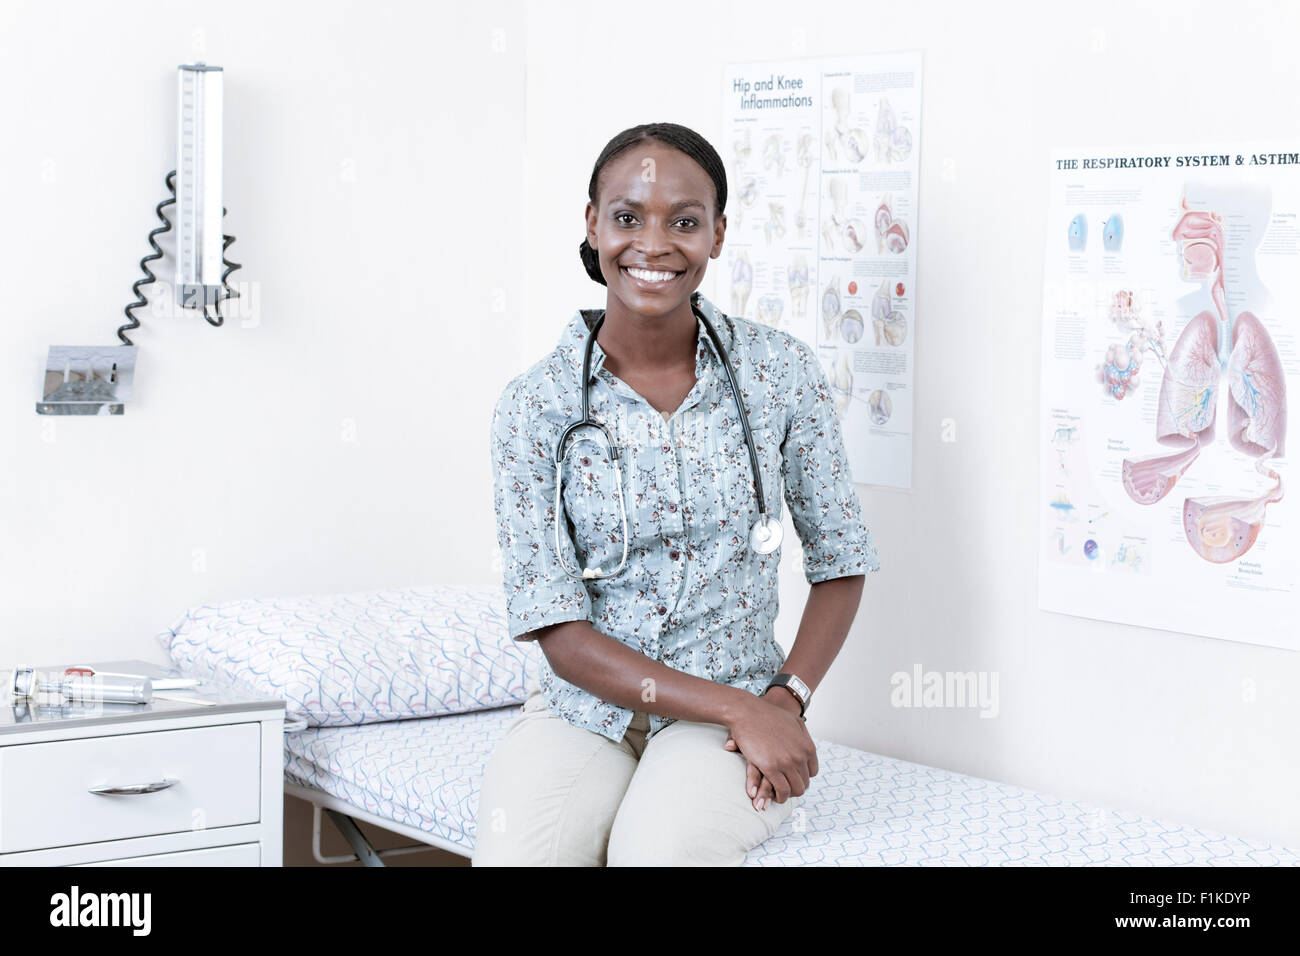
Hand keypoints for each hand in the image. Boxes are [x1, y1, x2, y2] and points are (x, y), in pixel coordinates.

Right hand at [724, 688, 816, 811]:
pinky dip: (779, 797)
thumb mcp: (794, 721)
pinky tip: (773, 796)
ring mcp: (786, 762)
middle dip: (794, 787)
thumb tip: (806, 748)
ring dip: (787, 795)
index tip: (792, 777)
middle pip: (804, 783)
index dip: (802, 776)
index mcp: (807, 746)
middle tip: (784, 787)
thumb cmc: (767, 715)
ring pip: (795, 790)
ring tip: (779, 794)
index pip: (812, 772)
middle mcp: (800, 756)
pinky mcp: (771, 768)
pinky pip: (782, 790)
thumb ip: (804, 736)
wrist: (747, 712)